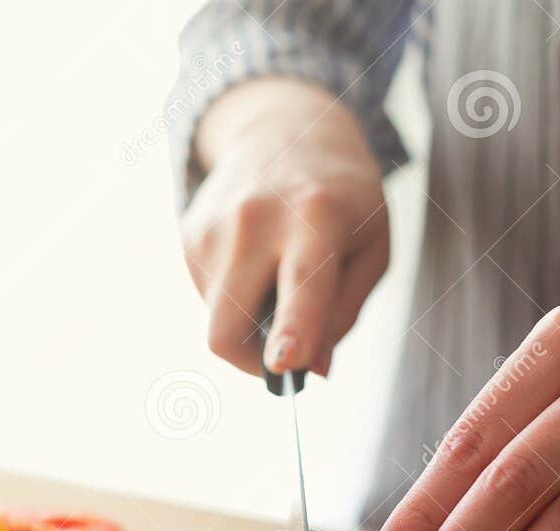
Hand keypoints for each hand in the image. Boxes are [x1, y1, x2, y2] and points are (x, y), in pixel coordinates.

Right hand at [181, 78, 388, 376]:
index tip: (283, 365)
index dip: (292, 330)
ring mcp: (213, 227)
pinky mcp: (189, 235)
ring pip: (217, 320)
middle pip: (228, 328)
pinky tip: (253, 258)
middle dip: (251, 362)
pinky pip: (209, 298)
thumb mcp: (370, 248)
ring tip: (275, 272)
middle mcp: (255, 219)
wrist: (285, 130)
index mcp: (316, 217)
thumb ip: (345, 313)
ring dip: (248, 319)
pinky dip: (234, 296)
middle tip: (284, 357)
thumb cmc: (343, 200)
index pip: (301, 283)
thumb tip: (312, 370)